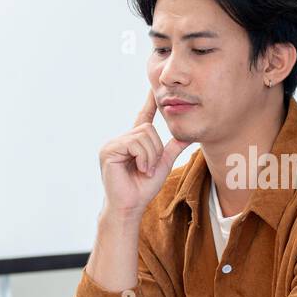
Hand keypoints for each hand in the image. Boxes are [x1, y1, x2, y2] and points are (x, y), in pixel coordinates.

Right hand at [98, 90, 189, 215]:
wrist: (131, 207)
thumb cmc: (143, 189)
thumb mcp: (162, 164)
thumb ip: (172, 148)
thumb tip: (187, 136)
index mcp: (133, 142)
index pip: (143, 118)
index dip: (150, 104)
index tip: (154, 89)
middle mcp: (121, 139)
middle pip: (148, 129)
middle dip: (155, 150)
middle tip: (149, 168)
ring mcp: (113, 144)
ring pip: (143, 135)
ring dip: (150, 156)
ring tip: (144, 170)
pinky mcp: (108, 150)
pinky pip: (134, 144)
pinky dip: (143, 158)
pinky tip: (139, 169)